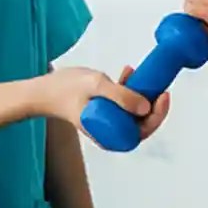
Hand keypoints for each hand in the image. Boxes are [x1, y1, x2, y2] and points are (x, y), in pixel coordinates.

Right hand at [35, 66, 168, 146]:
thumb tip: (146, 107)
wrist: (44, 90)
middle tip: (160, 85)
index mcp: (109, 134)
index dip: (158, 115)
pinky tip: (128, 73)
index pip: (142, 131)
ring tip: (142, 75)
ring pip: (135, 112)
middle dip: (154, 103)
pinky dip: (130, 89)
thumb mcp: (96, 86)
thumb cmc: (65, 90)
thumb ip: (121, 96)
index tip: (163, 95)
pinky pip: (125, 103)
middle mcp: (111, 131)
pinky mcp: (106, 111)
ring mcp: (109, 121)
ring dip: (143, 94)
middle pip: (143, 123)